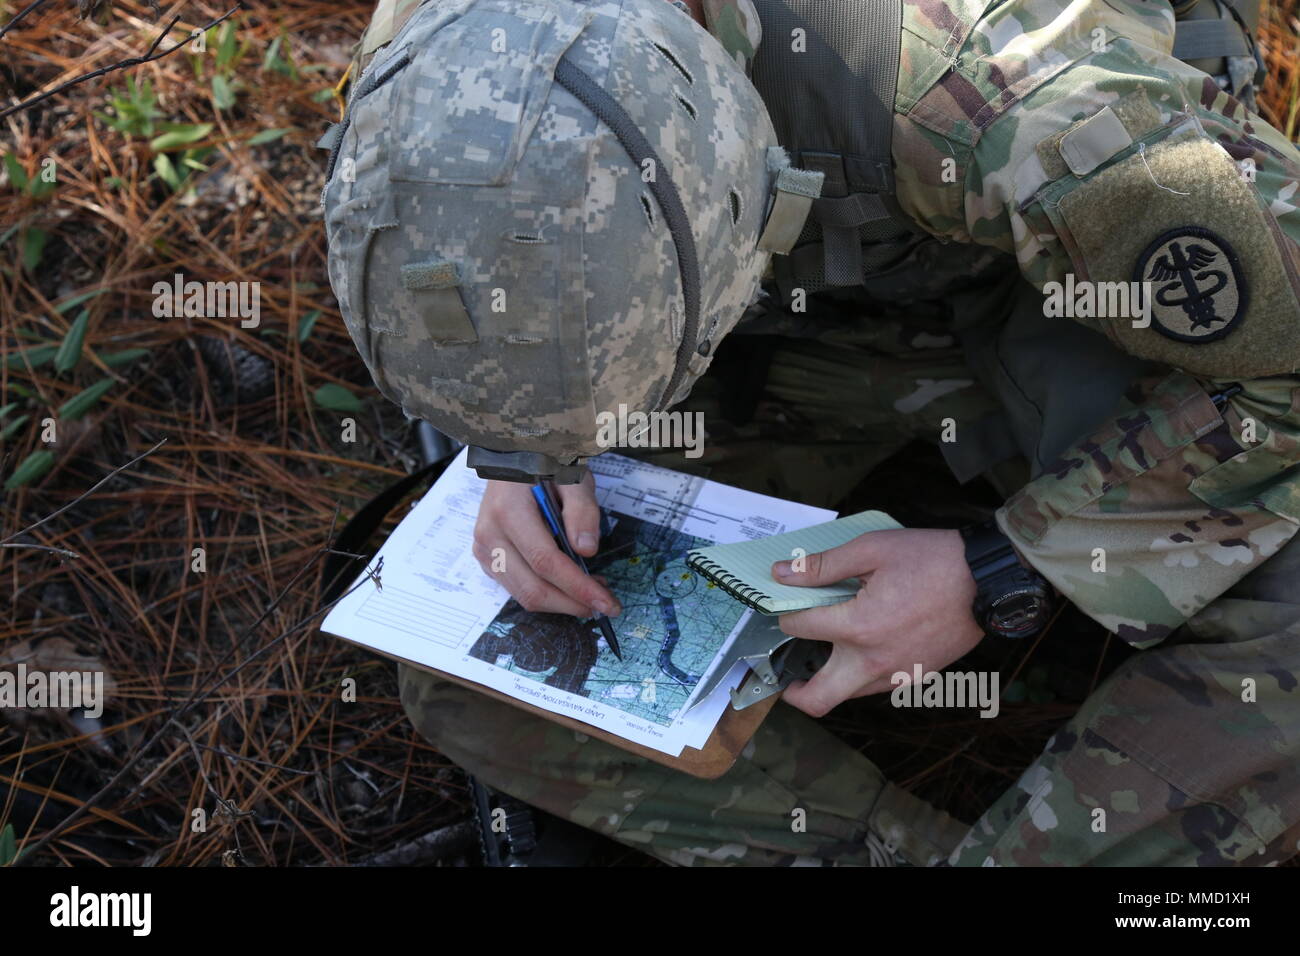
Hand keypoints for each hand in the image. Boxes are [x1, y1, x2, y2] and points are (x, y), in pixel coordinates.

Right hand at [472, 475, 621, 618]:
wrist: (513, 459)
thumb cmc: (544, 465)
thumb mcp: (572, 477)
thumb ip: (581, 509)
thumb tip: (587, 550)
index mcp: (508, 511)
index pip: (545, 561)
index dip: (577, 586)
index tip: (605, 602)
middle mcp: (489, 535)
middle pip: (533, 588)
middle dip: (573, 603)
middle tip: (605, 603)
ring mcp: (484, 550)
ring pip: (524, 595)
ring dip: (562, 602)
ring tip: (591, 589)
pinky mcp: (487, 560)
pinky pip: (518, 588)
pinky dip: (547, 593)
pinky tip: (569, 582)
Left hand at [772, 528, 982, 716]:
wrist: (987, 579)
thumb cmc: (932, 559)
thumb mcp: (871, 549)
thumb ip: (821, 566)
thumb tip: (781, 573)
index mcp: (858, 627)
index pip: (798, 629)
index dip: (786, 614)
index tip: (788, 603)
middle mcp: (873, 660)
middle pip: (817, 698)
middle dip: (794, 692)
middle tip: (788, 675)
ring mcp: (897, 674)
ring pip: (847, 695)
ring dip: (829, 680)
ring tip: (827, 651)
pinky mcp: (916, 676)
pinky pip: (877, 686)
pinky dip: (860, 674)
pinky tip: (863, 647)